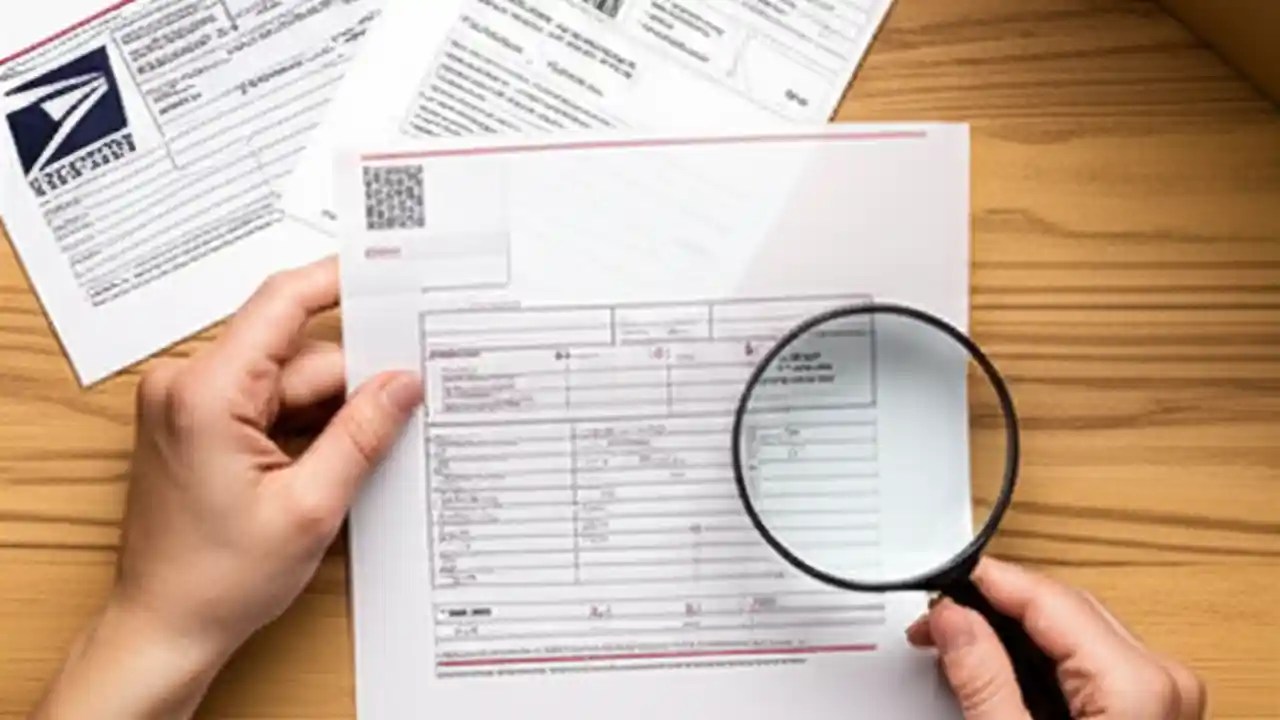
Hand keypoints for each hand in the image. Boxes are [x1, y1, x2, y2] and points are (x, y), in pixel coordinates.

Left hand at [33, 258, 422, 718]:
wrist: (164, 627)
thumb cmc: (216, 579)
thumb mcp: (310, 507)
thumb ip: (362, 433)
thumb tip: (404, 382)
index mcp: (206, 393)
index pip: (282, 305)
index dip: (340, 284)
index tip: (389, 276)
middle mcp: (187, 385)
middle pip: (298, 355)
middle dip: (353, 383)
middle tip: (404, 410)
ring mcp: (189, 404)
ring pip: (288, 381)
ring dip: (330, 411)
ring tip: (356, 460)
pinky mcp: (197, 422)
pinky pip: (267, 402)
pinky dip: (306, 424)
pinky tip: (330, 460)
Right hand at [907, 558, 1204, 719]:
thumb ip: (982, 682)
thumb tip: (953, 620)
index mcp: (1137, 682)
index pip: (1047, 596)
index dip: (983, 581)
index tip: (938, 582)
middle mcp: (1161, 677)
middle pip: (1058, 607)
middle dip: (990, 609)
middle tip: (936, 622)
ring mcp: (1161, 691)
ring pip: (1069, 629)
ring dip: (1011, 632)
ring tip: (957, 646)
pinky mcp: (1150, 705)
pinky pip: (1086, 657)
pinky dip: (1039, 657)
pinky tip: (999, 666)